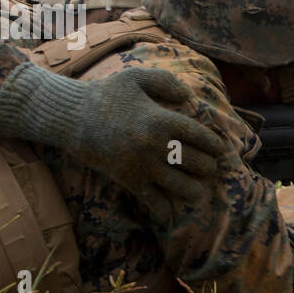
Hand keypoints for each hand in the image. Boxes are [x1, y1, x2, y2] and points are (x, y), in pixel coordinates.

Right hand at [0, 63, 226, 219]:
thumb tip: (189, 95)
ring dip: (193, 191)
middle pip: (194, 162)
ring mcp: (143, 165)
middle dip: (207, 167)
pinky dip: (163, 209)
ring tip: (199, 192)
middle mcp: (156, 145)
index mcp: (161, 119)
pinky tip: (170, 214)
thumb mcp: (136, 78)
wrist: (72, 118)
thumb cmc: (106, 95)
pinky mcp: (128, 180)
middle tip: (211, 169)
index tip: (220, 150)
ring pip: (179, 185)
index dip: (214, 144)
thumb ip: (165, 82)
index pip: (199, 135)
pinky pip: (152, 200)